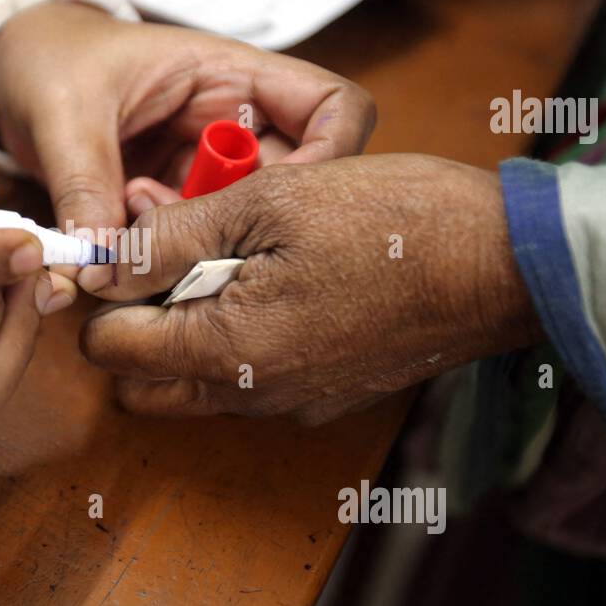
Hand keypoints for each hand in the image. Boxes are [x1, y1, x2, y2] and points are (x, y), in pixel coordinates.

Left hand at [0, 0, 375, 283]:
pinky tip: (119, 252)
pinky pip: (192, 246)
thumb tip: (101, 262)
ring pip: (239, 229)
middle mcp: (237, 128)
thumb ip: (84, 183)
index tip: (283, 203)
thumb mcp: (65, 112)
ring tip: (129, 239)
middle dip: (240, 224)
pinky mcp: (177, 208)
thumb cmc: (48, 60)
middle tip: (177, 239)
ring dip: (192, 248)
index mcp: (235, 77)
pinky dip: (161, 260)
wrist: (11, 69)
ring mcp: (209, 172)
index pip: (333, 109)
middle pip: (291, 187)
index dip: (331, 156)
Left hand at [79, 155, 543, 424]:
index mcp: (226, 351)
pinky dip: (237, 340)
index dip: (107, 295)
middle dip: (136, 325)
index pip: (108, 350)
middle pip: (141, 384)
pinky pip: (248, 381)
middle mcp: (251, 395)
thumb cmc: (395, 221)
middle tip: (173, 257)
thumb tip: (101, 262)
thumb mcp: (265, 203)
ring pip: (193, 385)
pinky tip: (275, 280)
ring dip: (187, 330)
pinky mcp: (322, 396)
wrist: (504, 263)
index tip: (132, 248)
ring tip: (230, 258)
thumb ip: (169, 238)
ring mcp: (290, 402)